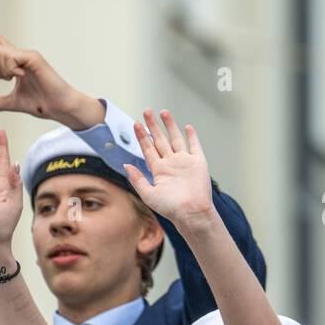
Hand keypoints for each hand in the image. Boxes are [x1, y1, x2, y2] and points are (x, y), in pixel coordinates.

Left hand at [0, 34, 100, 128]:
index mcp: (16, 61)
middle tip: (7, 80)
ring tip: (17, 78)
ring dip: (2, 70)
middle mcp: (21, 54)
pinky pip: (11, 57)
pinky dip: (11, 69)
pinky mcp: (33, 58)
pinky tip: (22, 76)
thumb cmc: (42, 103)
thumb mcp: (11, 103)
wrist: (60, 108)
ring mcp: (28, 55)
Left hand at [123, 109, 214, 224]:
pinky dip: (192, 136)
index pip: (148, 148)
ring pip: (176, 139)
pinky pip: (195, 146)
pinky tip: (187, 127)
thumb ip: (137, 179)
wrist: (191, 212)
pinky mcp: (198, 162)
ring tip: (163, 112)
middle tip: (147, 111)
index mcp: (159, 170)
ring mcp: (185, 162)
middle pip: (160, 140)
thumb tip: (125, 166)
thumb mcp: (148, 194)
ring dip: (170, 126)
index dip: (142, 136)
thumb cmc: (170, 208)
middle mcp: (171, 164)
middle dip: (153, 125)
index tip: (136, 124)